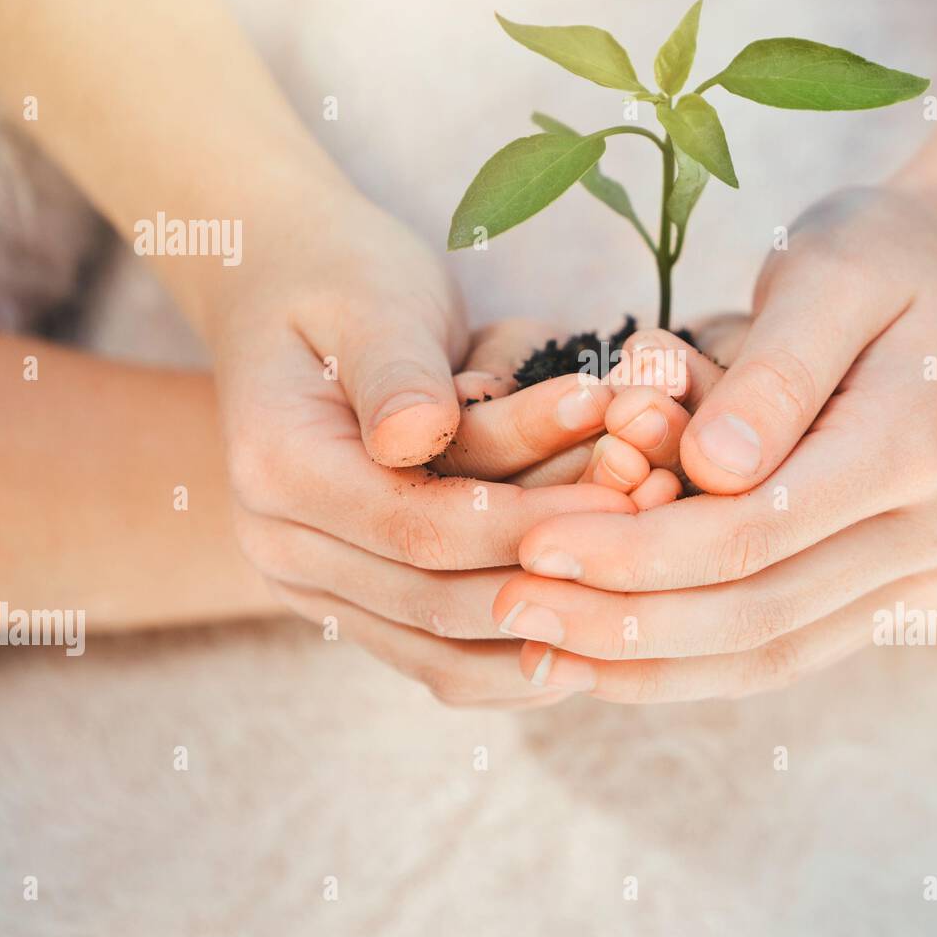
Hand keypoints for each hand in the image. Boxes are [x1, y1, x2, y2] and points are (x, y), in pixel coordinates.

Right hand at [207, 191, 634, 707]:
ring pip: (442, 647)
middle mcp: (281, 546)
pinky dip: (516, 654)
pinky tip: (595, 643)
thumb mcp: (371, 299)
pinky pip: (437, 657)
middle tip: (658, 537)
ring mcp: (312, 584)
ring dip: (550, 624)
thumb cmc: (345, 279)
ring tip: (645, 588)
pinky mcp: (353, 600)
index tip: (629, 495)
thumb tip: (418, 434)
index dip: (529, 520)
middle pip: (437, 598)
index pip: (419, 524)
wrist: (288, 292)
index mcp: (277, 469)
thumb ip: (396, 370)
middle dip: (558, 572)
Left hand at [492, 188, 936, 701]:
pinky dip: (690, 662)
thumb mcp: (831, 270)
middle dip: (622, 620)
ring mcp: (920, 574)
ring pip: (767, 653)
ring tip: (540, 647)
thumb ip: (776, 370)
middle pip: (755, 610)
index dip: (636, 550)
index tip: (533, 545)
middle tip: (509, 608)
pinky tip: (607, 656)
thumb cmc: (886, 256)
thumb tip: (711, 470)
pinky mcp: (890, 591)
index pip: (755, 530)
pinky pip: (782, 647)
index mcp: (914, 445)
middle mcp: (930, 533)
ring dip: (646, 663)